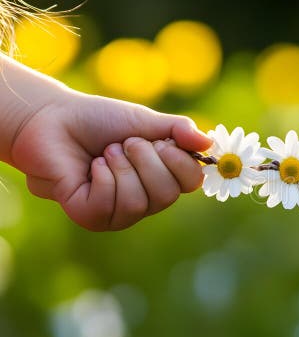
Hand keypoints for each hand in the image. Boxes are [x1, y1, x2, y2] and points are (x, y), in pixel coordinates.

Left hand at [9, 91, 211, 230]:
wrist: (52, 120)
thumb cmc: (99, 120)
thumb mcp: (145, 121)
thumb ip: (178, 130)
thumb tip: (208, 142)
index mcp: (163, 177)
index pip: (192, 182)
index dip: (180, 161)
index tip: (161, 141)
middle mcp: (145, 200)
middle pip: (167, 195)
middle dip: (146, 161)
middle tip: (125, 143)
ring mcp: (118, 213)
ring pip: (138, 202)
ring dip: (121, 167)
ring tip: (105, 153)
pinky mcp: (90, 216)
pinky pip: (109, 204)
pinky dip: (102, 177)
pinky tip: (91, 168)